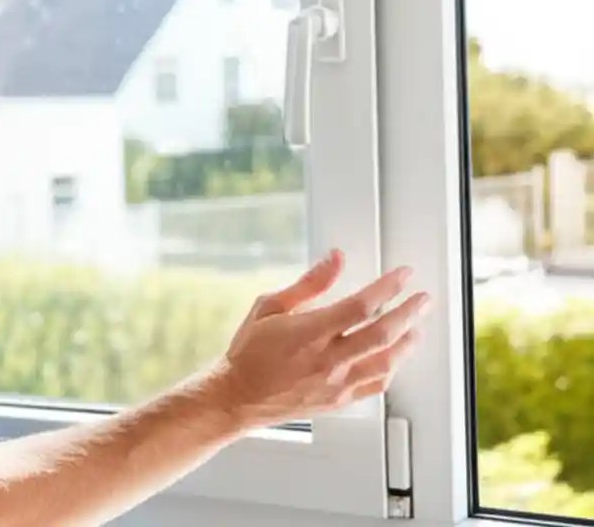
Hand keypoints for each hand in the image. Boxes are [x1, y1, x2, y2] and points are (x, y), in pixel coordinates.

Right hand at [214, 250, 429, 428]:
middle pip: (382, 334)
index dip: (388, 288)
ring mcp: (335, 383)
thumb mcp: (269, 307)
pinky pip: (376, 385)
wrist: (237, 397)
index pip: (361, 306)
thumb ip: (308, 284)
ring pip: (386, 362)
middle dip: (409, 312)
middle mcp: (326, 360)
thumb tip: (335, 260)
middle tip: (423, 299)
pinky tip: (395, 357)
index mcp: (309, 333)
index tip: (403, 275)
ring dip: (407, 342)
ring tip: (417, 326)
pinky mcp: (338, 400)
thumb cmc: (249, 352)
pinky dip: (391, 368)